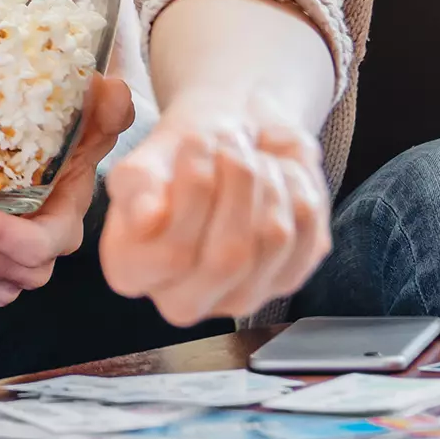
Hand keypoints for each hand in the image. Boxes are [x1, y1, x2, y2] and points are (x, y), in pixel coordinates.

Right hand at [101, 90, 330, 326]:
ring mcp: (240, 296)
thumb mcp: (144, 160)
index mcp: (132, 271)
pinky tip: (274, 171)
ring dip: (266, 177)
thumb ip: (137, 188)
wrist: (226, 140)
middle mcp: (183, 298)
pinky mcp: (287, 278)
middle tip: (231, 143)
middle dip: (238, 183)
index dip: (191, 192)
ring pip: (273, 239)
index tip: (195, 143)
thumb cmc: (177, 153)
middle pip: (228, 258)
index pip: (172, 254)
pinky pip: (307, 229)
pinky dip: (295, 184)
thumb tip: (148, 220)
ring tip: (249, 154)